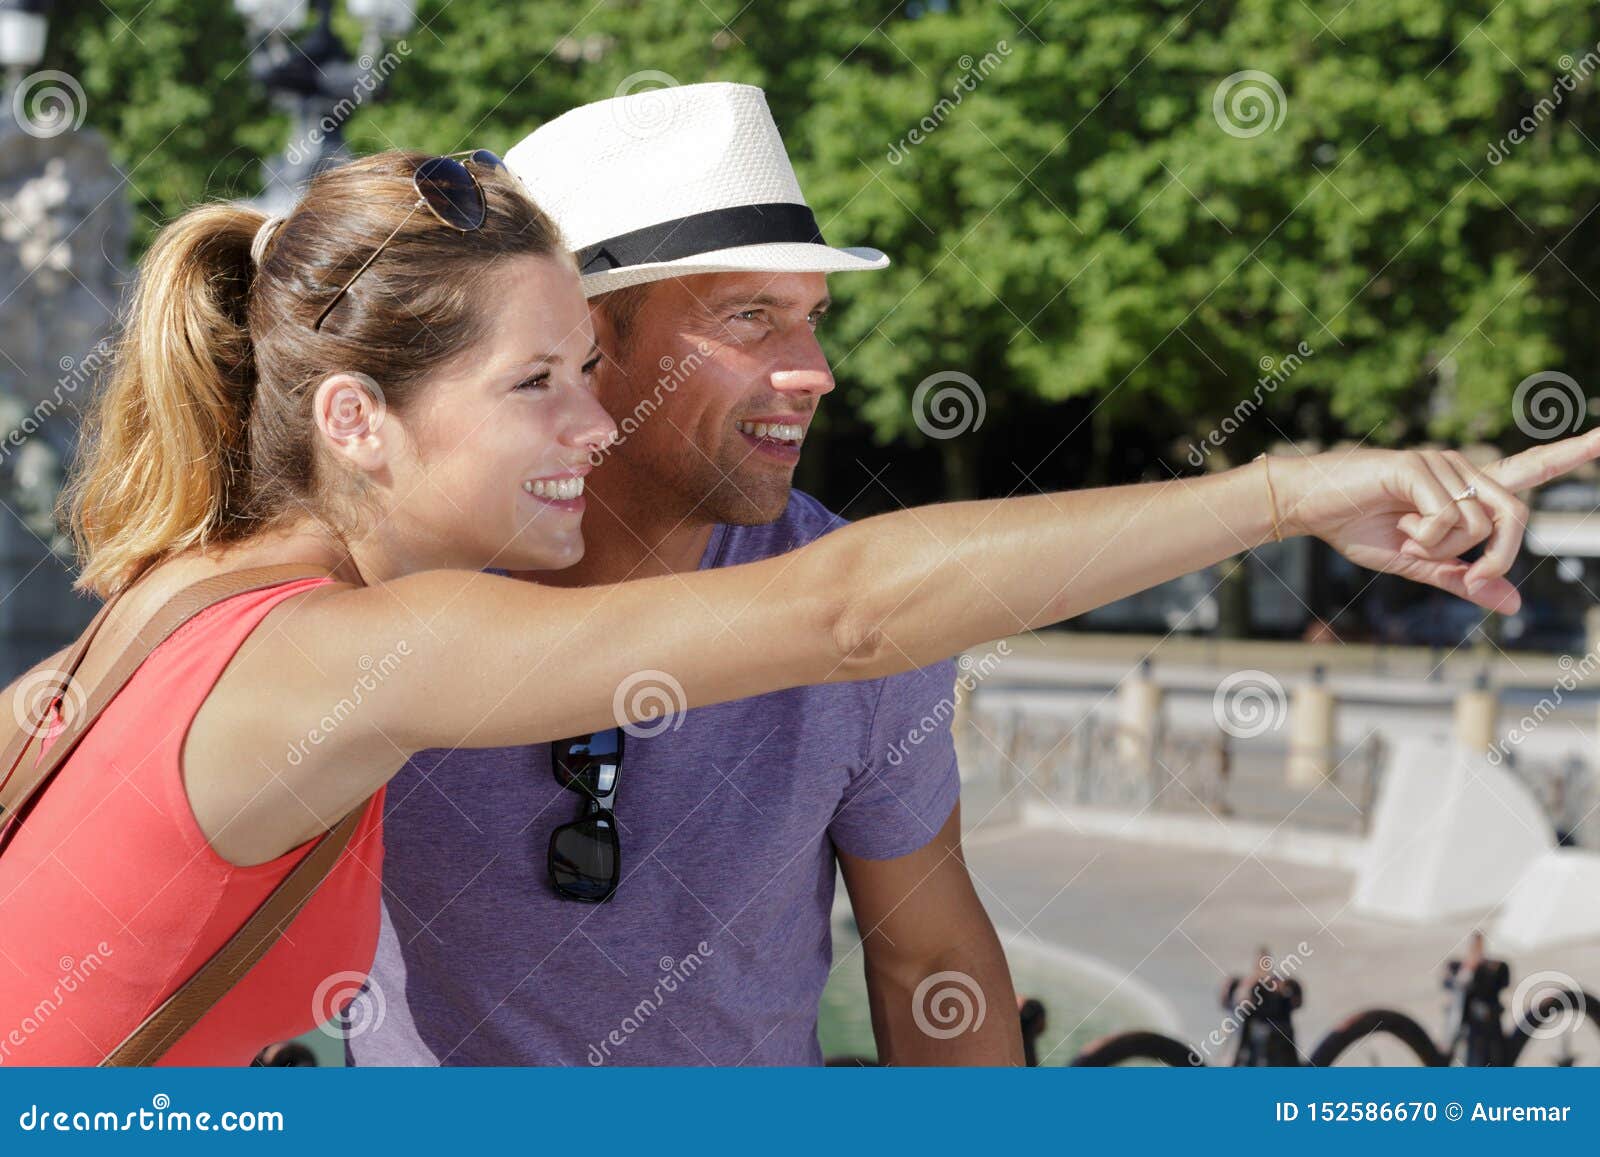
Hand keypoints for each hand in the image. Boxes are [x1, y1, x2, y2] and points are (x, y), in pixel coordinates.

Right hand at [1270, 429, 1599, 613]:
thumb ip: (1466, 580)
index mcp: (1466, 489)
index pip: (1530, 467)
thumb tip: (1514, 606)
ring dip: (1442, 549)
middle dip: (1499, 557)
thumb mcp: (1419, 564)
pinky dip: (1425, 538)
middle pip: (1515, 514)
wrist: (1311, 508)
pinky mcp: (1419, 467)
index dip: (1571, 452)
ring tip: (1407, 537)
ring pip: (1479, 522)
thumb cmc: (1358, 528)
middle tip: (1466, 580)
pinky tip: (1399, 527)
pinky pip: (1447, 517)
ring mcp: (1442, 464)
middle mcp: (1462, 469)